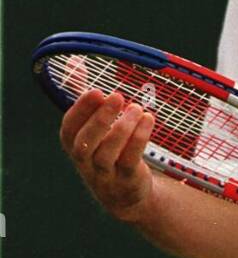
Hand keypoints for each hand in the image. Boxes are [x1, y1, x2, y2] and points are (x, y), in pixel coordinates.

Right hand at [60, 89, 156, 221]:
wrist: (126, 195)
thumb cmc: (108, 152)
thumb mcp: (93, 127)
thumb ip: (85, 97)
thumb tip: (73, 62)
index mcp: (74, 147)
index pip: (68, 130)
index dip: (80, 111)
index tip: (95, 91)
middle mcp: (86, 163)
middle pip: (85, 144)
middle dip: (100, 118)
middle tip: (117, 96)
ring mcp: (106, 175)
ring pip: (108, 153)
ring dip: (123, 128)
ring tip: (136, 107)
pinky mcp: (127, 180)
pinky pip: (130, 160)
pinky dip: (139, 139)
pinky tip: (148, 120)